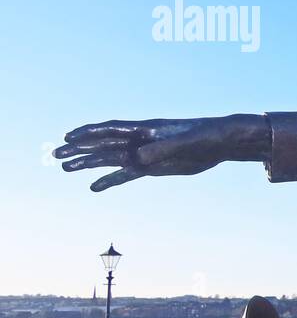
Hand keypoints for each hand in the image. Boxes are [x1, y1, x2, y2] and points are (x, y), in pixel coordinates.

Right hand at [55, 114, 269, 190]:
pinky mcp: (152, 168)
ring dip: (88, 163)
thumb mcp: (185, 143)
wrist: (221, 143)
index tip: (69, 135)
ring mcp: (144, 154)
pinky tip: (93, 188)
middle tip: (55, 153)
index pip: (112, 130)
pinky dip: (109, 181)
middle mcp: (139, 141)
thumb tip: (138, 158)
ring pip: (109, 159)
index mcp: (145, 130)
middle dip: (79, 148)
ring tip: (64, 168)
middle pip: (103, 144)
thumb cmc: (204, 136)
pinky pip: (125, 175)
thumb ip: (161, 149)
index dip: (90, 132)